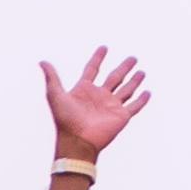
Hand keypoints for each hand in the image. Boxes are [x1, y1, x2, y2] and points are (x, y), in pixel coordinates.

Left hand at [42, 46, 151, 162]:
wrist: (77, 141)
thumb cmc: (65, 120)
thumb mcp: (55, 95)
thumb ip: (52, 78)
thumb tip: (42, 62)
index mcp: (84, 90)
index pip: (92, 69)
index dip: (98, 58)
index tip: (104, 48)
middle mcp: (99, 96)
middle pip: (114, 77)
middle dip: (124, 67)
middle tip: (133, 57)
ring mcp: (111, 106)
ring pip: (126, 89)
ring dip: (135, 81)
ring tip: (142, 71)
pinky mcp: (121, 116)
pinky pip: (134, 106)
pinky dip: (142, 100)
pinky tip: (148, 92)